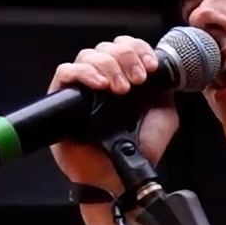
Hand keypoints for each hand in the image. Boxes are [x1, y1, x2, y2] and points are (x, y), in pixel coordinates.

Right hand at [45, 37, 182, 183]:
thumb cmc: (139, 150)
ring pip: (87, 56)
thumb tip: (164, 71)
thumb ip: (165, 91)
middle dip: (125, 58)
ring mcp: (81, 89)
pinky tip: (100, 86)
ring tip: (121, 89)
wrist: (122, 176)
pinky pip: (65, 73)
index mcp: (123, 80)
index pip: (124, 48)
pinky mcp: (61, 100)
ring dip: (108, 66)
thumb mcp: (164, 115)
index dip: (137, 49)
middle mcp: (101, 81)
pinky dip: (83, 73)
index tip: (150, 66)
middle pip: (106, 48)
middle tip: (137, 80)